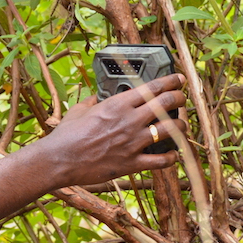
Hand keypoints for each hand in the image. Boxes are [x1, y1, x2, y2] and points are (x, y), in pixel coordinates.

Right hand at [37, 73, 186, 187]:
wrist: (60, 160)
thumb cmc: (67, 134)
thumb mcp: (80, 109)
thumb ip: (94, 101)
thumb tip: (98, 97)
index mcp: (118, 104)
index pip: (153, 87)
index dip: (171, 81)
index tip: (179, 79)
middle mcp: (130, 121)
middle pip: (167, 104)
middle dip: (179, 99)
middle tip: (182, 98)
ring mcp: (133, 143)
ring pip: (170, 130)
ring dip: (180, 126)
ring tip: (181, 125)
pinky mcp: (132, 164)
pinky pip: (161, 161)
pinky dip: (171, 157)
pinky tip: (173, 154)